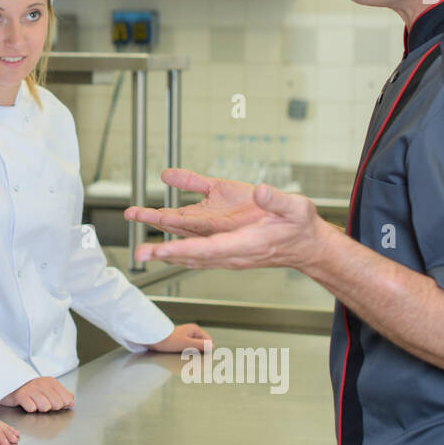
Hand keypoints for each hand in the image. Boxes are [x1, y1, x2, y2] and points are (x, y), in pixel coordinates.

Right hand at [0, 376, 73, 412]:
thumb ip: (62, 394)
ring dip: (40, 409)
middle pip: (57, 405)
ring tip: (35, 404)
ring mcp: (31, 389)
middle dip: (51, 407)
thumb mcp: (48, 388)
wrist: (10, 382)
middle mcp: (42, 384)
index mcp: (51, 382)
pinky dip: (30, 408)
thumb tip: (72, 402)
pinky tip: (27, 404)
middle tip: (43, 403)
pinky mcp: (20, 395)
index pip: (66, 399)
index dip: (62, 404)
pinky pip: (31, 408)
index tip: (55, 403)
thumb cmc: (31, 388)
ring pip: (45, 407)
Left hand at [133, 178, 328, 270]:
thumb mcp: (296, 208)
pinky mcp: (223, 244)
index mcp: (246, 244)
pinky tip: (157, 234)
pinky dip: (175, 240)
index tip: (162, 250)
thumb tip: (260, 191)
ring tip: (138, 238)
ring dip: (162, 244)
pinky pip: (195, 243)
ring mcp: (225, 250)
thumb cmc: (300, 227)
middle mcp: (230, 251)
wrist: (305, 244)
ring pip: (188, 249)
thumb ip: (277, 200)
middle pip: (190, 253)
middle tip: (139, 253)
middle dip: (163, 252)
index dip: (184, 249)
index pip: (209, 249)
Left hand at [149, 322, 213, 352]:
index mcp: (195, 329)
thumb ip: (200, 345)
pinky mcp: (181, 342)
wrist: (153, 339)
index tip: (206, 358)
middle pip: (203, 344)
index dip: (208, 349)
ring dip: (195, 353)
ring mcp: (186, 337)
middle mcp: (192, 332)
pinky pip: (189, 349)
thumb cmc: (168, 340)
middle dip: (201, 352)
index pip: (209, 340)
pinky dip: (189, 353)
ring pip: (196, 347)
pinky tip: (185, 357)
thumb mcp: (187, 343)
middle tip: (197, 359)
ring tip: (189, 358)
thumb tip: (212, 346)